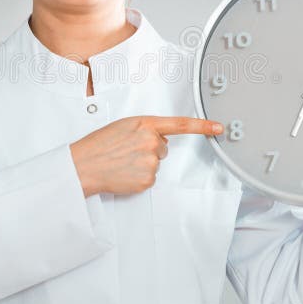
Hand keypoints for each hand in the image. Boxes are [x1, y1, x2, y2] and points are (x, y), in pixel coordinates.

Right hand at [70, 115, 223, 196]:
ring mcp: (151, 162)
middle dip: (149, 149)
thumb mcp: (123, 126)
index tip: (218, 127)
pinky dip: (139, 177)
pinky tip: (124, 173)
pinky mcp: (148, 179)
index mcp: (145, 124)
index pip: (181, 124)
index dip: (203, 126)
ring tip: (122, 162)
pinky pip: (150, 177)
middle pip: (163, 147)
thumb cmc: (99, 145)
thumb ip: (145, 129)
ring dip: (142, 163)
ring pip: (156, 163)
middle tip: (127, 151)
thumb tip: (159, 140)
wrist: (84, 165)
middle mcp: (151, 141)